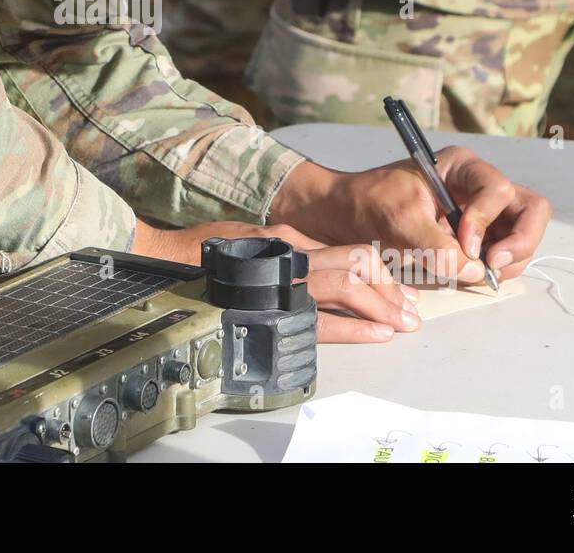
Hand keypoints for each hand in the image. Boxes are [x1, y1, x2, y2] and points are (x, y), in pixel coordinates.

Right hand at [132, 219, 419, 342]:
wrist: (164, 260)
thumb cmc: (204, 252)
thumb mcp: (255, 239)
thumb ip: (290, 249)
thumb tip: (324, 261)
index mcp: (289, 239)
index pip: (352, 252)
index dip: (382, 274)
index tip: (399, 293)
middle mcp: (290, 253)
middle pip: (357, 266)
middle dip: (390, 293)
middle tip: (410, 313)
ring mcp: (280, 277)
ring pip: (346, 286)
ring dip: (380, 308)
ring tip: (399, 325)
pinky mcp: (268, 303)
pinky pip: (319, 318)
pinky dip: (353, 327)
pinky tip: (373, 335)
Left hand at [270, 148, 550, 283]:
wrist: (344, 214)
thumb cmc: (368, 203)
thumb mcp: (399, 221)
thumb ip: (437, 247)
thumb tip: (475, 273)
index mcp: (462, 167)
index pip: (501, 191)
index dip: (486, 220)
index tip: (462, 242)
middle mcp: (479, 187)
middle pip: (530, 211)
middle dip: (519, 242)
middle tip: (493, 267)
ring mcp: (482, 213)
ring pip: (521, 236)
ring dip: (508, 261)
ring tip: (478, 275)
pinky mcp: (475, 237)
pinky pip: (501, 254)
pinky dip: (493, 269)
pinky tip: (470, 275)